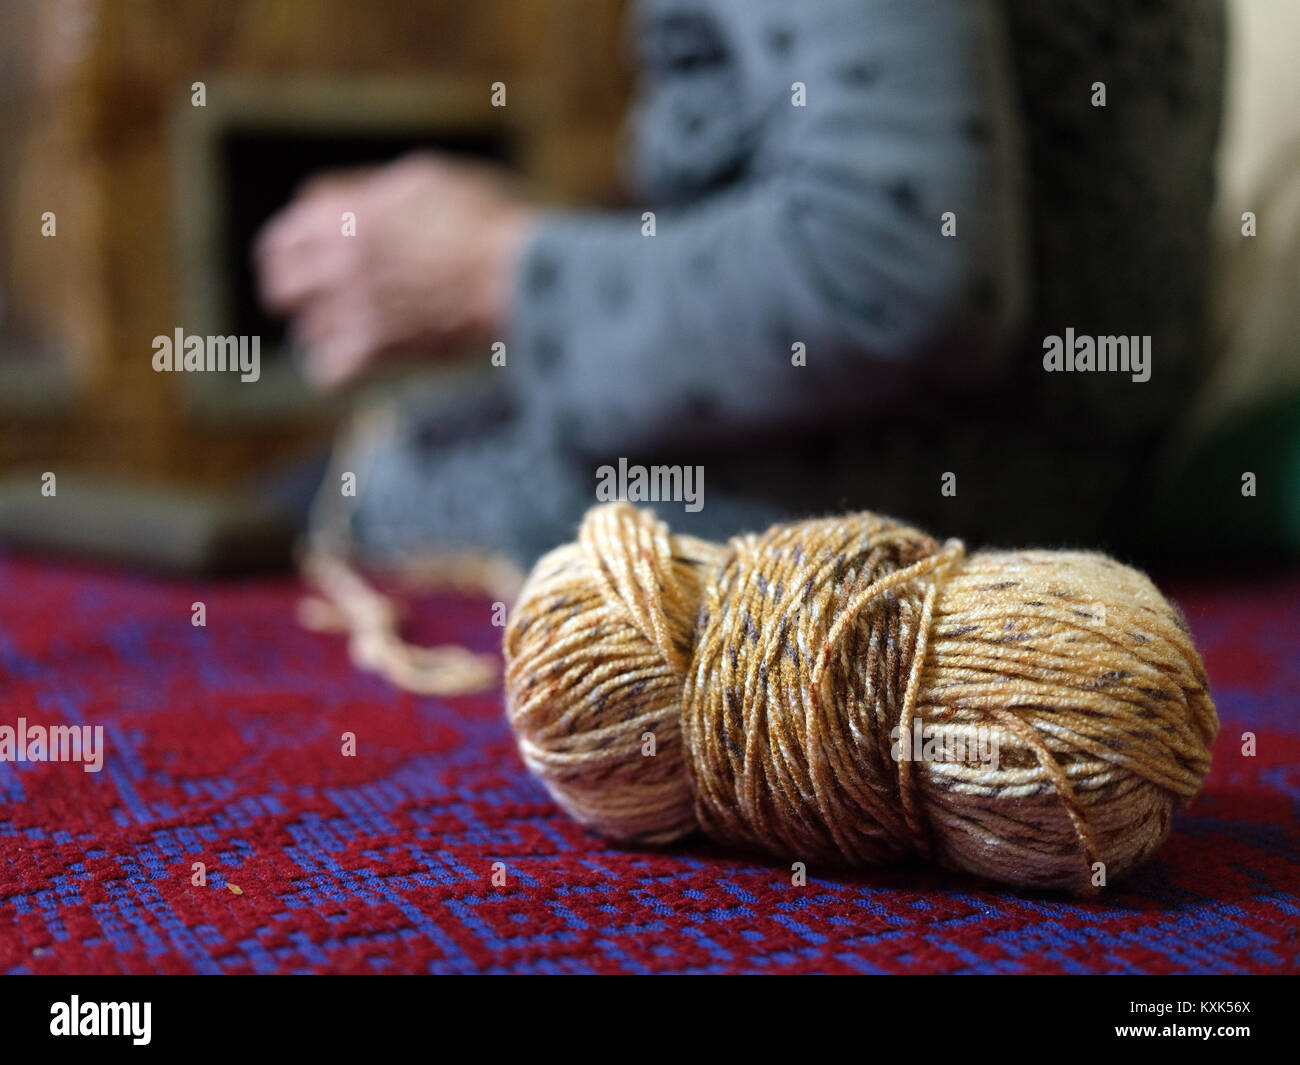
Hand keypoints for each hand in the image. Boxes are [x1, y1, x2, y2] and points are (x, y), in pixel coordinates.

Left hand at [254, 152, 536, 388]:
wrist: (514, 272)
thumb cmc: (484, 221)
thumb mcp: (425, 180)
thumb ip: (377, 193)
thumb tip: (359, 204)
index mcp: (345, 214)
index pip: (286, 232)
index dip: (293, 244)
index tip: (301, 257)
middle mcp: (337, 259)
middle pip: (281, 282)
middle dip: (294, 289)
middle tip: (308, 298)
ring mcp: (353, 306)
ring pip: (306, 329)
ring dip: (323, 330)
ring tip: (346, 331)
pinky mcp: (376, 349)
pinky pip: (328, 374)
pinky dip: (337, 372)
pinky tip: (354, 366)